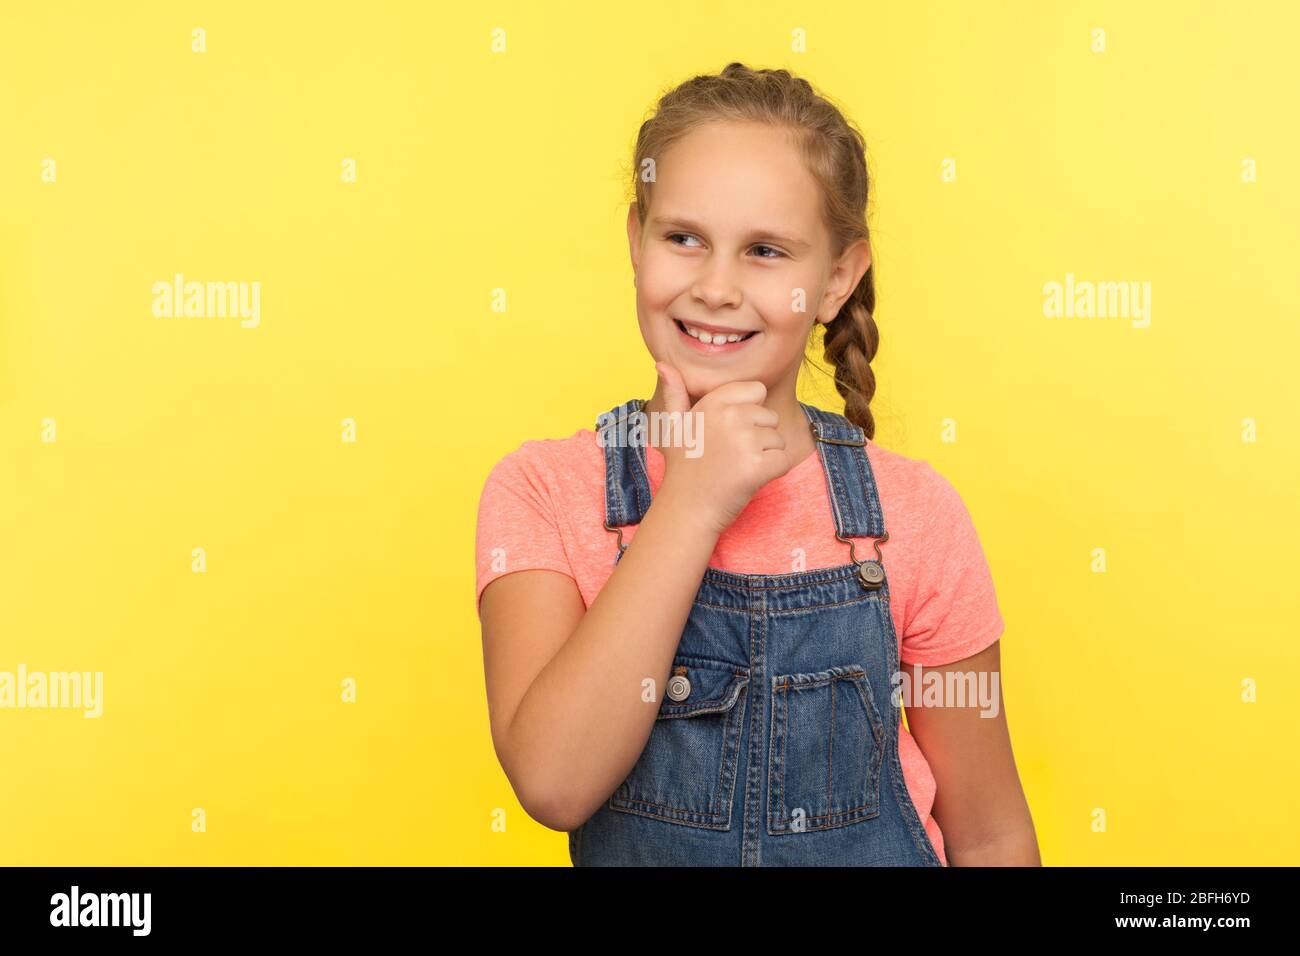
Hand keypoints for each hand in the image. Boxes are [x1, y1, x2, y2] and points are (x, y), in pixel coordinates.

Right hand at [652, 360, 793, 535]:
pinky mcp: (758, 466)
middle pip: (770, 416)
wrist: (687, 509)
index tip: (728, 433)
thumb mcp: (673, 426)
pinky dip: (772, 473)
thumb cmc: (683, 467)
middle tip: (730, 456)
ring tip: (737, 468)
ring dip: (765, 456)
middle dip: (758, 437)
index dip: (749, 412)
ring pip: (778, 439)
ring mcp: (745, 441)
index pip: (757, 390)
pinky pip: (783, 461)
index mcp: (713, 402)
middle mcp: (730, 416)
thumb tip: (663, 362)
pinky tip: (749, 480)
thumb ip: (674, 393)